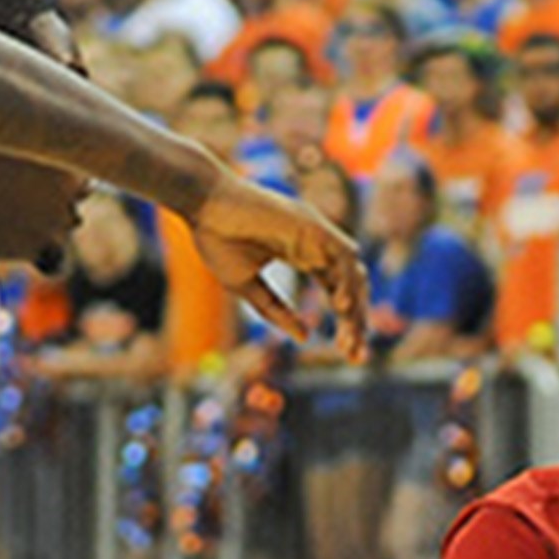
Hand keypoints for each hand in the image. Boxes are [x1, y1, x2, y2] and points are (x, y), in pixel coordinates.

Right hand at [190, 170, 369, 363]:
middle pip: (351, 287)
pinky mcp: (312, 224)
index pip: (337, 293)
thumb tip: (306, 337)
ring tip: (350, 337)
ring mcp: (317, 233)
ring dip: (356, 307)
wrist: (200, 203)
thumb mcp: (247, 285)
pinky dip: (346, 279)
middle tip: (357, 356)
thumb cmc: (217, 238)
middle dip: (357, 323)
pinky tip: (342, 306)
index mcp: (304, 256)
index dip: (347, 323)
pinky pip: (342, 254)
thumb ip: (276, 310)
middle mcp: (317, 245)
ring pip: (353, 273)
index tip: (351, 354)